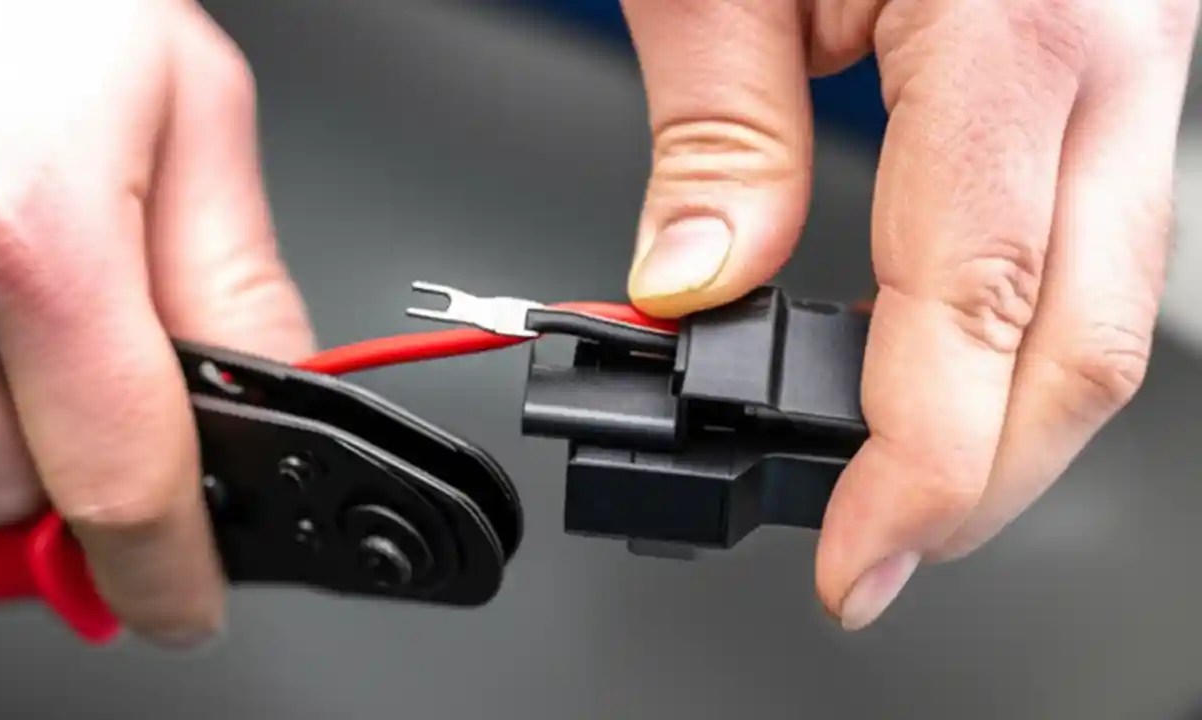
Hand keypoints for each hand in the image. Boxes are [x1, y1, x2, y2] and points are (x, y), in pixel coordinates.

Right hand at [0, 0, 313, 645]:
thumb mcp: (185, 103)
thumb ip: (234, 272)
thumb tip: (273, 398)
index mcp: (30, 230)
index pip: (121, 477)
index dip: (163, 569)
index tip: (179, 604)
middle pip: (1, 493)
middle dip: (66, 462)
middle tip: (86, 361)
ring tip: (6, 285)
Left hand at [620, 0, 1199, 628]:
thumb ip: (717, 137)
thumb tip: (696, 287)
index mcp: (1019, 19)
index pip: (980, 310)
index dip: (924, 470)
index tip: (863, 561)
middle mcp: (1119, 39)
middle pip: (1086, 340)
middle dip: (987, 474)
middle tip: (884, 544)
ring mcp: (1137, 47)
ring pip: (1105, 294)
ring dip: (1009, 407)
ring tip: (904, 468)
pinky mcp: (1113, 52)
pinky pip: (1090, 224)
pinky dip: (1023, 316)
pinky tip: (951, 352)